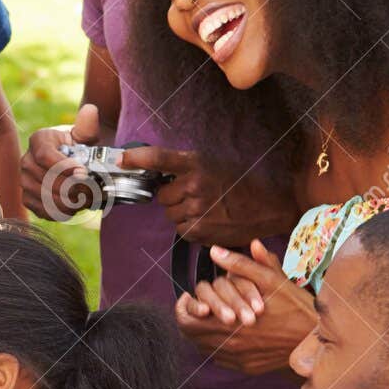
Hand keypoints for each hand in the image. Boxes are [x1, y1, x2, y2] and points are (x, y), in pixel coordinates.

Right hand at [20, 104, 101, 219]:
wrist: (72, 163)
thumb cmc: (79, 147)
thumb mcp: (85, 134)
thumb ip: (88, 125)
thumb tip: (90, 111)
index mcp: (38, 140)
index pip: (45, 155)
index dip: (64, 166)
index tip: (83, 172)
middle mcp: (26, 160)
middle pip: (45, 179)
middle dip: (71, 188)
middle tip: (91, 191)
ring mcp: (24, 181)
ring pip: (44, 197)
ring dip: (69, 202)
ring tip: (86, 199)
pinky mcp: (27, 199)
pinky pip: (42, 210)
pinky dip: (61, 212)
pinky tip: (74, 206)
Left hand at [125, 147, 298, 246]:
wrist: (268, 207)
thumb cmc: (240, 185)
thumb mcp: (215, 165)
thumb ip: (188, 168)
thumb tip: (157, 172)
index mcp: (198, 163)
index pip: (160, 158)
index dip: (138, 159)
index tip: (121, 159)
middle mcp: (195, 184)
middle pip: (161, 195)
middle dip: (173, 196)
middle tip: (195, 195)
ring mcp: (196, 209)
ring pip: (169, 214)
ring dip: (181, 213)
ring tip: (205, 208)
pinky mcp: (199, 230)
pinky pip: (180, 229)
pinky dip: (190, 227)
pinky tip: (208, 220)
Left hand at [175, 240, 314, 374]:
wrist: (317, 339)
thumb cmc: (295, 306)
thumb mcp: (271, 280)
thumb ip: (240, 265)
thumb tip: (215, 250)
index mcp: (227, 323)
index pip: (185, 320)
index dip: (183, 308)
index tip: (189, 297)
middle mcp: (228, 346)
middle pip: (191, 335)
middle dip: (193, 318)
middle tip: (201, 306)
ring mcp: (236, 359)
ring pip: (204, 347)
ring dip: (204, 332)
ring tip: (215, 317)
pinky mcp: (246, 367)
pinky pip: (220, 359)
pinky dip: (219, 345)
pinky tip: (230, 332)